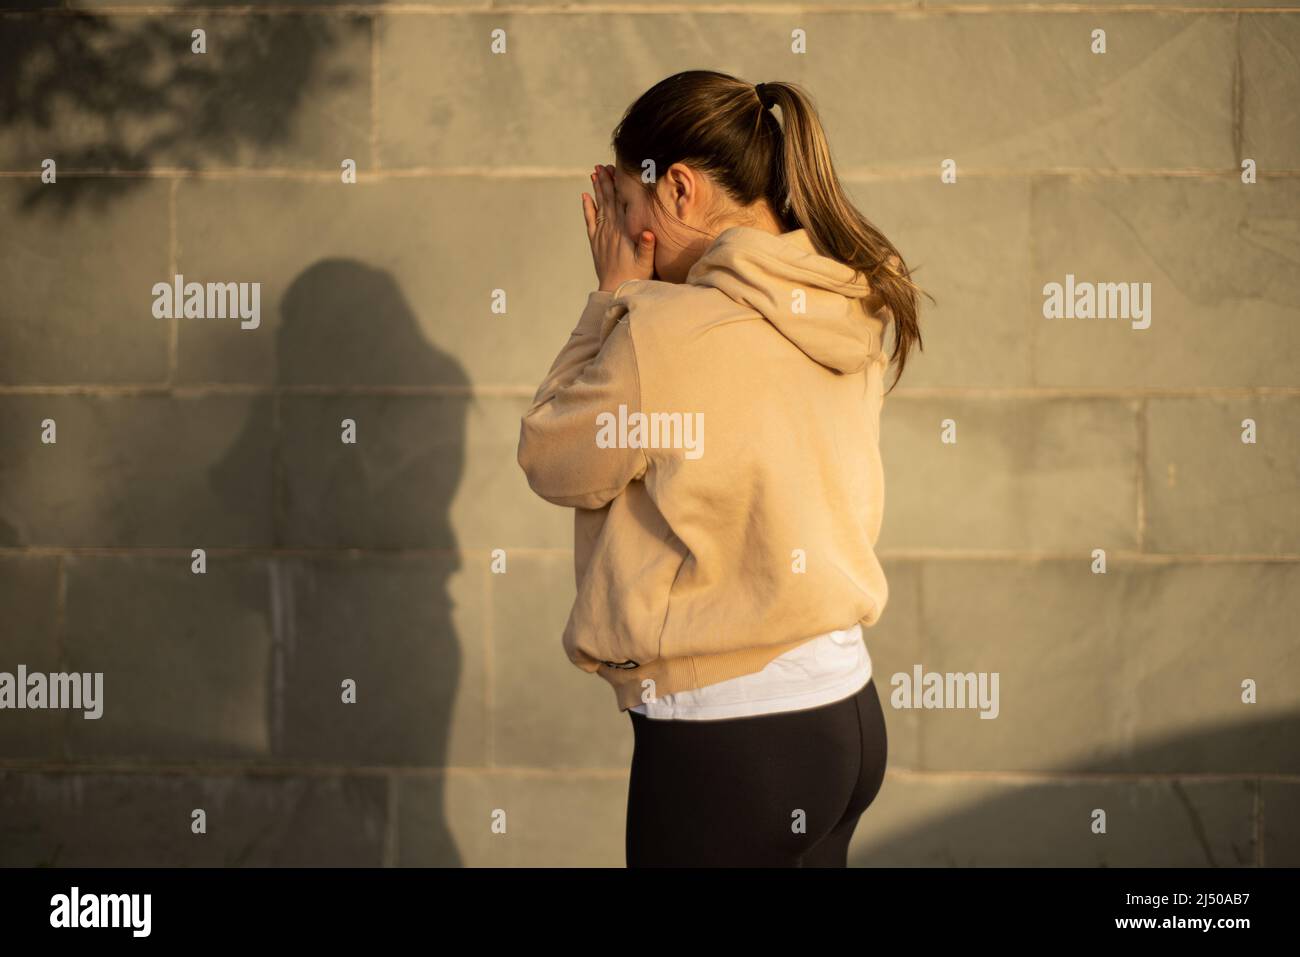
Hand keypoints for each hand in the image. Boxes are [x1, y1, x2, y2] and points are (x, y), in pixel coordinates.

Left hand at [582, 164, 655, 293]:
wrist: (615, 289)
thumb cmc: (634, 276)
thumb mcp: (646, 262)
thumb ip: (646, 246)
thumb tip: (648, 232)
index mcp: (623, 231)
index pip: (619, 203)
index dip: (617, 186)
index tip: (614, 170)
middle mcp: (610, 230)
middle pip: (607, 200)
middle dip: (605, 182)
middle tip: (601, 165)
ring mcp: (601, 235)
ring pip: (598, 206)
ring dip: (596, 189)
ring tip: (594, 173)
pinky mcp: (595, 242)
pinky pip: (590, 220)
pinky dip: (588, 207)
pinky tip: (585, 196)